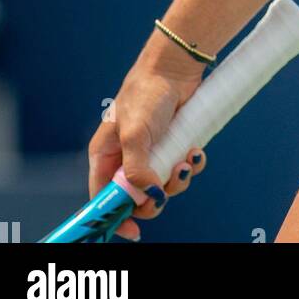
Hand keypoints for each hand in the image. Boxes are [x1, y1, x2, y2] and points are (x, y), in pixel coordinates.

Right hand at [87, 51, 207, 240]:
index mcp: (106, 156)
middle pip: (136, 198)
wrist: (176, 67)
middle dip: (154, 198)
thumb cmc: (147, 93)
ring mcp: (152, 152)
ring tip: (186, 160)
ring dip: (177, 180)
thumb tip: (149, 198)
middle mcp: (127, 157)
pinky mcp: (173, 145)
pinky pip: (182, 169)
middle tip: (166, 190)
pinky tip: (196, 152)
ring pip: (163, 186)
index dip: (114, 217)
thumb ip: (138, 170)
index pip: (103, 197)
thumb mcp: (135, 134)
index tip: (133, 231)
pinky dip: (191, 166)